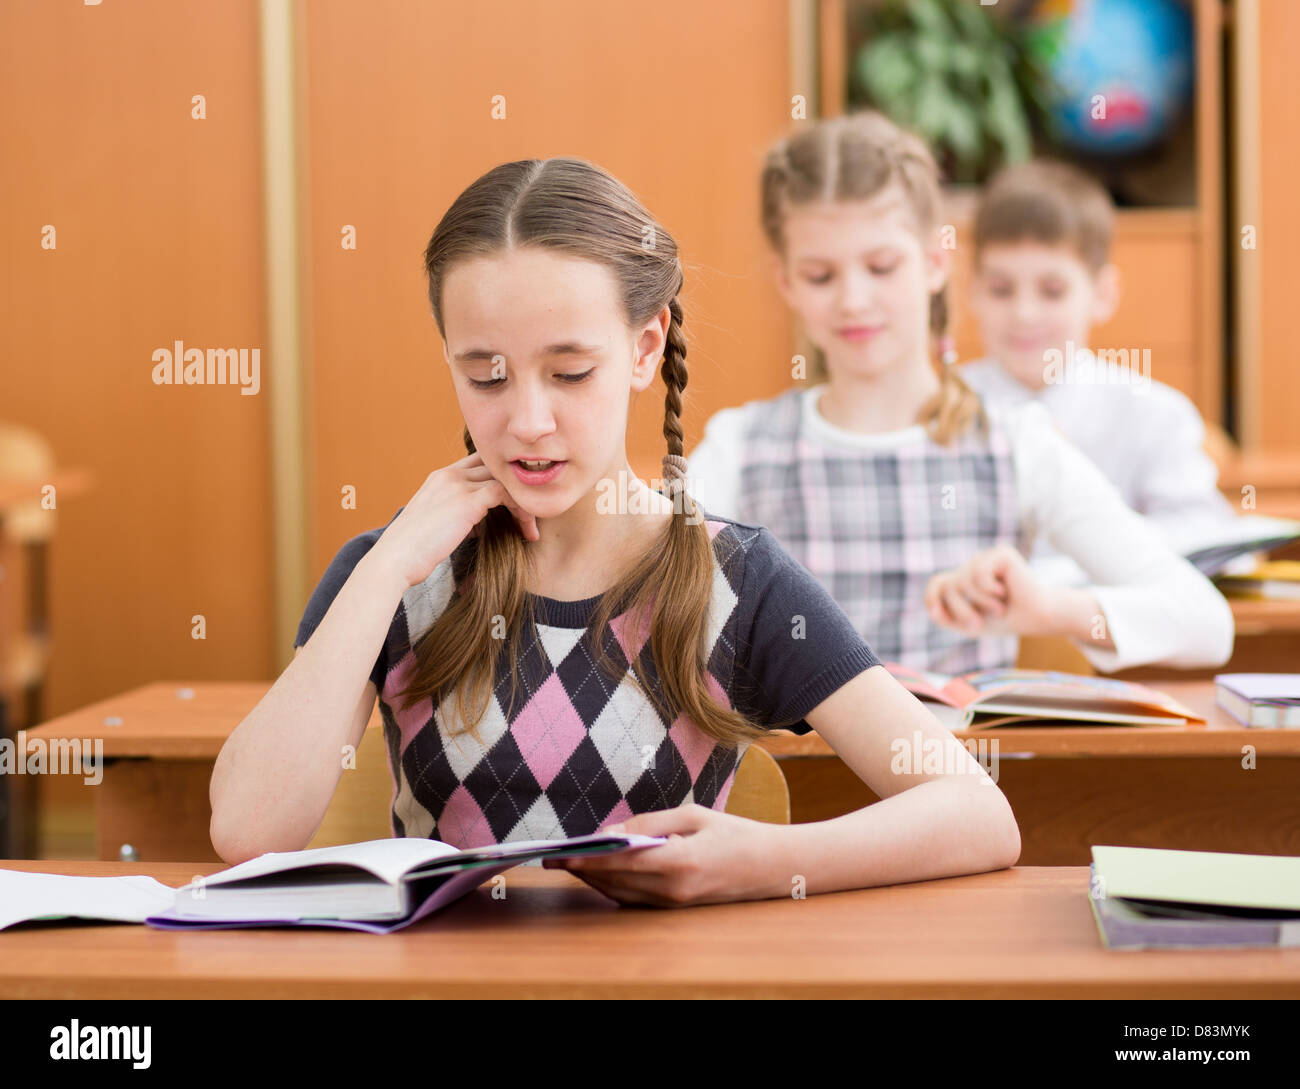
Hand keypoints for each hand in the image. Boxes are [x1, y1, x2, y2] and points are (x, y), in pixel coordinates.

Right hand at [370, 451, 539, 588]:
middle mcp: (449, 475)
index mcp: (439, 478)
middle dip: (516, 489)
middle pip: (496, 468)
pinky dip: (522, 510)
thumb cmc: (412, 552)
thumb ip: (457, 517)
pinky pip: (507, 494)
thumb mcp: (434, 526)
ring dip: (524, 503)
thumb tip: (478, 526)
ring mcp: (458, 485)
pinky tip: (527, 531)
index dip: (500, 480)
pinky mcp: (468, 501)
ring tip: (532, 529)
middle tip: (532, 516)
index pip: (480, 463)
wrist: (394, 560)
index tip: (514, 505)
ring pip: (505, 479)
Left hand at [541, 803, 780, 906]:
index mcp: (679, 862)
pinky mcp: (676, 908)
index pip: (620, 864)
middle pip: (615, 882)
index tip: (562, 855)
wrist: (772, 867)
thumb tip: (611, 832)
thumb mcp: (692, 816)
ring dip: (595, 881)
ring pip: (622, 895)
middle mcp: (673, 890)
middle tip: (555, 859)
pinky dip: (614, 887)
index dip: (587, 860)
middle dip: (583, 871)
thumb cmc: (734, 834)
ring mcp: (675, 904)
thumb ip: (649, 823)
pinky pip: (635, 900)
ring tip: (571, 864)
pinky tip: (601, 874)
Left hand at [924, 544, 1057, 637]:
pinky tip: (1004, 592)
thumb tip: (932, 609)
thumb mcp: (968, 625)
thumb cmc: (1004, 620)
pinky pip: (979, 574)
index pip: (937, 583)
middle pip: (949, 585)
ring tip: (999, 609)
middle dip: (960, 610)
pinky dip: (989, 591)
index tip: (942, 616)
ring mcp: (987, 557)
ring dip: (980, 603)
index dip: (932, 599)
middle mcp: (973, 565)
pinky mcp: (1001, 553)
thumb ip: (945, 619)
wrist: (1036, 618)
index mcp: (964, 578)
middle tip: (978, 625)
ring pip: (962, 581)